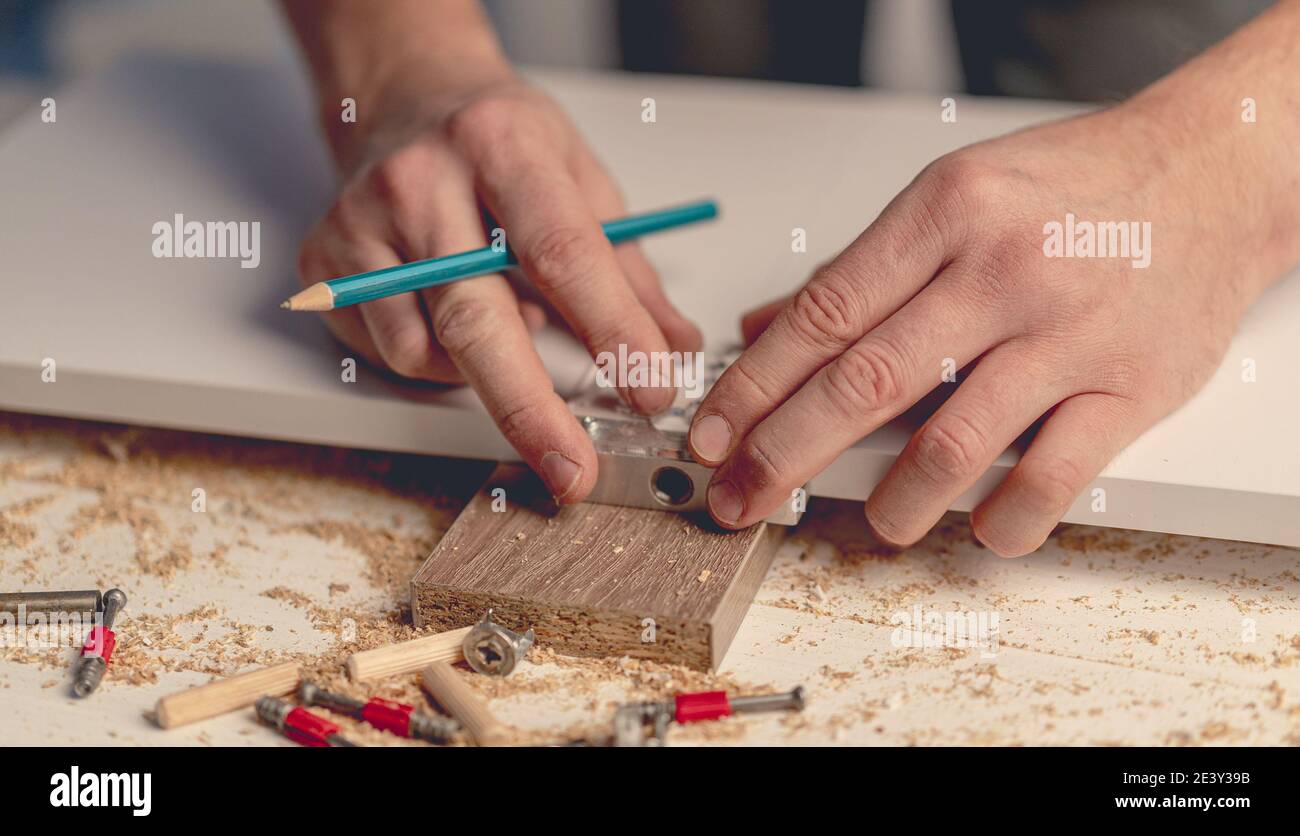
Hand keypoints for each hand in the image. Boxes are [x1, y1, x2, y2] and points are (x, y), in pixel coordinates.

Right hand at [297, 76, 700, 501]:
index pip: (561, 252)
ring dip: (483, 374)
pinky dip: (439, 362)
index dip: (610, 330)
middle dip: (531, 410)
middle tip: (573, 469)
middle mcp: (421, 181)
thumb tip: (674, 349)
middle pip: (477, 319)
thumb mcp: (582, 179)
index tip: (649, 389)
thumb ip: (628, 268)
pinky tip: (456, 319)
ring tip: (511, 325)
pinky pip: (391, 352)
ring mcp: (361, 223)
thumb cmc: (500, 141)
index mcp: (501, 145)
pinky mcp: (323, 261)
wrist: (406, 96)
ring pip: (425, 350)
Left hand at [689, 100, 1280, 555]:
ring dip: (889, 503)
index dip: (753, 387)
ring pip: (949, 445)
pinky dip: (999, 520)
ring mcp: (1067, 333)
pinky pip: (1049, 479)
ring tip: (870, 519)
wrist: (1211, 174)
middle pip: (863, 384)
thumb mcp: (952, 195)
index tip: (714, 433)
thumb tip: (763, 328)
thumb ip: (857, 270)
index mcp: (944, 214)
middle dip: (782, 455)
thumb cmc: (1074, 187)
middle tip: (740, 497)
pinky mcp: (1129, 388)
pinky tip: (977, 526)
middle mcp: (1000, 271)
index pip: (822, 316)